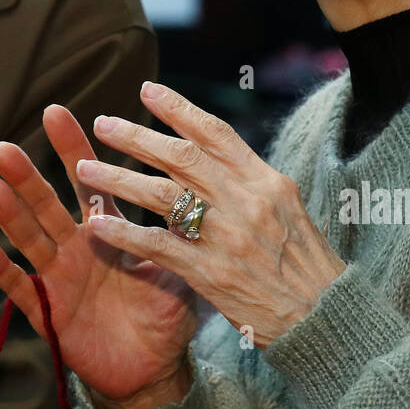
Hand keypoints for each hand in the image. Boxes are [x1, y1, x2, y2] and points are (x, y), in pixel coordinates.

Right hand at [0, 105, 197, 408]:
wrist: (153, 368)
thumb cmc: (163, 314)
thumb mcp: (177, 266)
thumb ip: (178, 229)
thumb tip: (205, 187)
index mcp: (107, 231)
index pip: (88, 182)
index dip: (72, 148)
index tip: (56, 111)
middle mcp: (77, 248)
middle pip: (49, 204)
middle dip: (28, 175)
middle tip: (5, 145)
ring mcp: (60, 278)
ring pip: (31, 238)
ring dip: (11, 212)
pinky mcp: (51, 312)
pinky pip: (24, 290)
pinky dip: (4, 271)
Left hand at [79, 81, 345, 347]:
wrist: (323, 318)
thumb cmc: (304, 264)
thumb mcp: (287, 209)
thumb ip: (248, 183)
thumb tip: (211, 156)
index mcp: (265, 180)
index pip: (215, 133)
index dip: (178, 108)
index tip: (146, 90)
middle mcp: (245, 200)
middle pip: (181, 156)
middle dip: (137, 137)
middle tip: (103, 123)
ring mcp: (227, 235)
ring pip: (161, 194)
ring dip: (118, 179)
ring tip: (85, 169)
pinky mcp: (210, 272)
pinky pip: (156, 246)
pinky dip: (123, 233)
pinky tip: (97, 225)